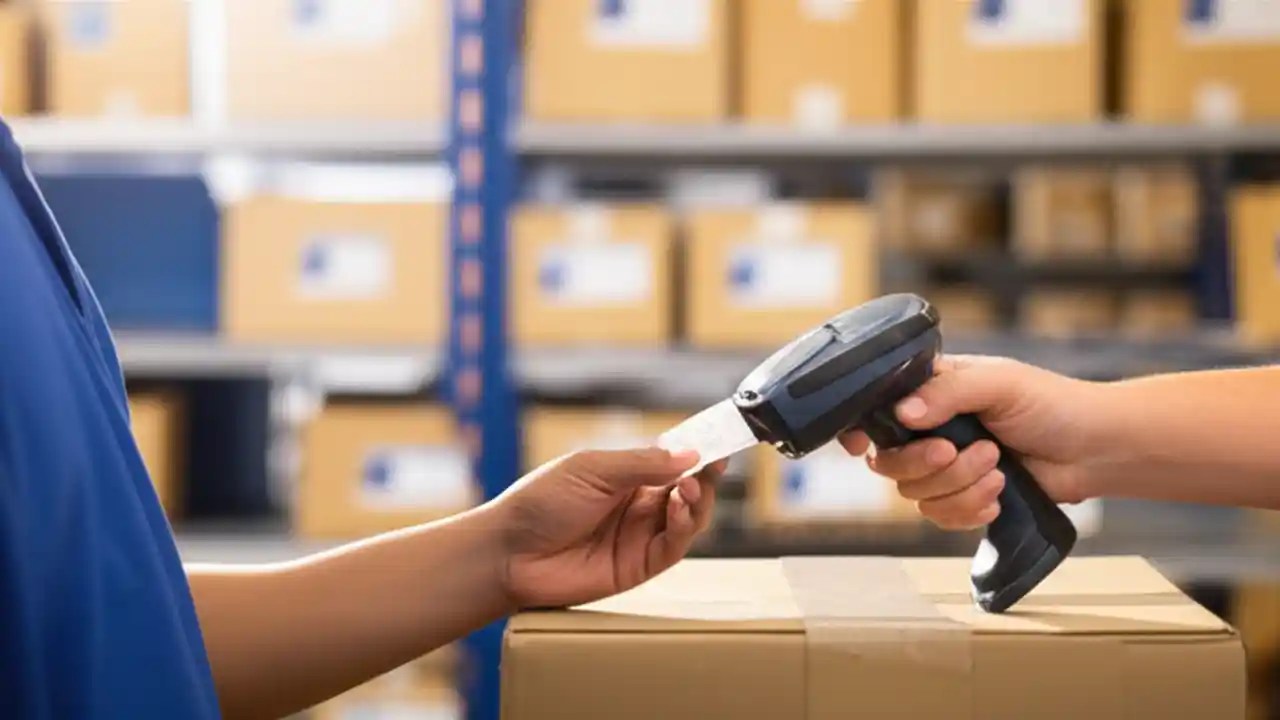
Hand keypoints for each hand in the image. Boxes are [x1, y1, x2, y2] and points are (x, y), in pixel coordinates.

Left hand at [493, 448, 722, 609]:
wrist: (509, 551)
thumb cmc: (539, 503)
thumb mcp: (592, 469)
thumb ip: (642, 463)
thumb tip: (690, 454)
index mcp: (625, 476)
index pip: (672, 461)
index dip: (696, 452)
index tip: (719, 439)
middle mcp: (637, 505)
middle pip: (687, 490)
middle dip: (705, 476)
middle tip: (715, 462)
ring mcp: (639, 536)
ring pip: (688, 519)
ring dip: (697, 500)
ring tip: (690, 487)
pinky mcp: (638, 566)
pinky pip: (673, 547)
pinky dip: (684, 527)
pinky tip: (679, 509)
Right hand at [841, 356, 1103, 529]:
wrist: (1096, 449)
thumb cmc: (1053, 404)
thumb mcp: (999, 384)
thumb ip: (947, 393)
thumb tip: (902, 414)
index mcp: (931, 392)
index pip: (875, 410)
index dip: (860, 430)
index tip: (861, 445)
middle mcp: (930, 430)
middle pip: (889, 461)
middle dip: (925, 464)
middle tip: (961, 451)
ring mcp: (946, 467)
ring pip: (916, 494)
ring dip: (958, 487)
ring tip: (998, 470)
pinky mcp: (964, 498)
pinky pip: (941, 516)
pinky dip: (968, 510)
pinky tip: (996, 496)